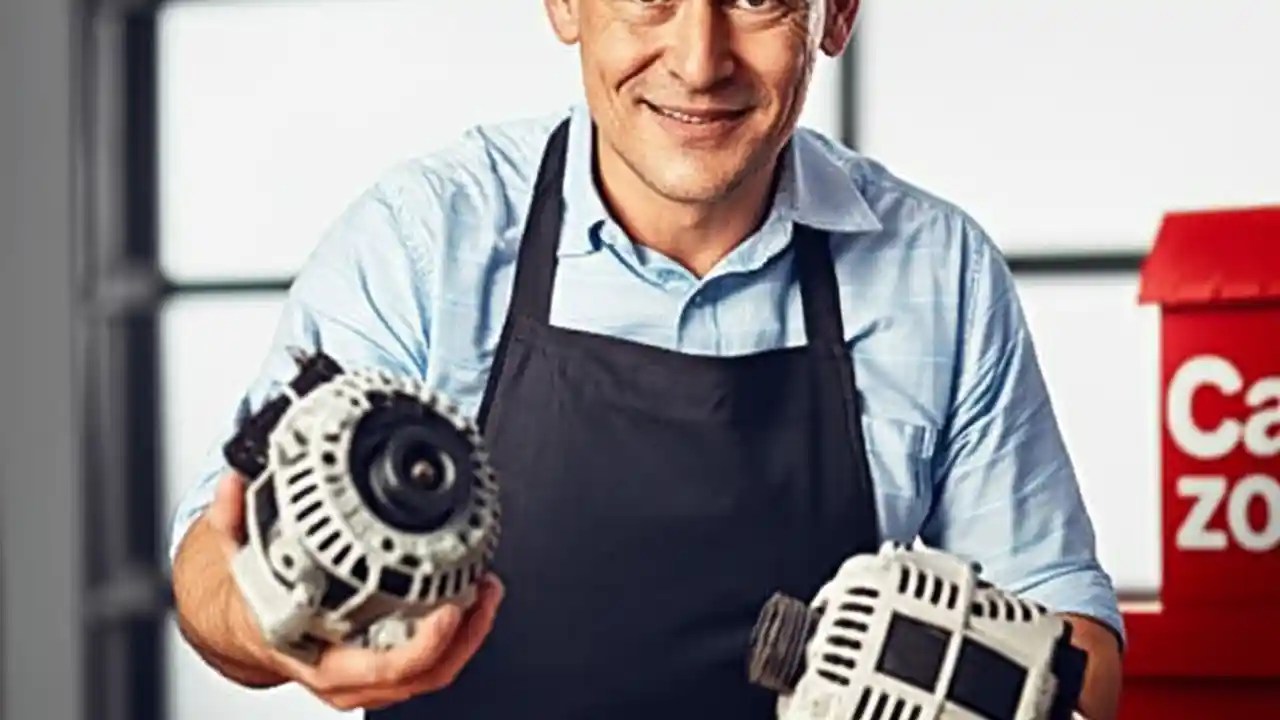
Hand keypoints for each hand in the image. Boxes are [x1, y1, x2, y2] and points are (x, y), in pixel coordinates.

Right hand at [206, 472, 505, 710]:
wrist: (244, 628)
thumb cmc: (252, 600)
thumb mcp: (236, 558)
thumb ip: (233, 519)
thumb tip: (233, 486)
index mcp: (313, 655)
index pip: (380, 666)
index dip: (422, 647)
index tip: (447, 610)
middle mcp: (345, 675)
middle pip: (422, 675)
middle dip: (463, 636)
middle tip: (483, 591)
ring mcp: (368, 676)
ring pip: (432, 674)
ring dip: (468, 636)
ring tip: (487, 592)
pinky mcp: (383, 666)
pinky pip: (430, 664)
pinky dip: (457, 636)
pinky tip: (471, 601)